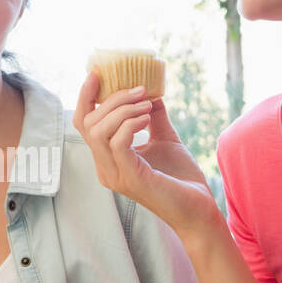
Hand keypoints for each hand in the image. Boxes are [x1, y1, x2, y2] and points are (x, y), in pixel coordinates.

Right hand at [73, 71, 218, 233]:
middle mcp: (105, 168)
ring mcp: (115, 175)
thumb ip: (153, 117)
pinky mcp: (130, 178)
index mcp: (107, 158)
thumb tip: (151, 91)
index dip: (85, 97)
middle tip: (139, 90)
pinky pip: (118, 142)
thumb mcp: (164, 138)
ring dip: (122, 109)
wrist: (198, 208)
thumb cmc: (181, 178)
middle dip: (112, 99)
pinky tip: (148, 117)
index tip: (98, 73)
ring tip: (146, 103)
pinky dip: (131, 123)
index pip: (83, 124)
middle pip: (88, 123)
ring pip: (98, 131)